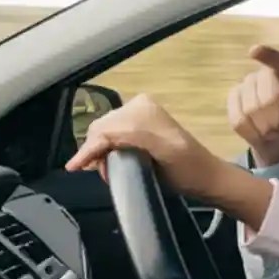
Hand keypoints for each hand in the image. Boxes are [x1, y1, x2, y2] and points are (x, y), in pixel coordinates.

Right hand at [66, 94, 227, 202]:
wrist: (205, 174)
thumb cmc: (186, 174)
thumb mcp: (156, 163)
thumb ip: (128, 149)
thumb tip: (101, 144)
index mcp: (145, 114)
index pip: (105, 130)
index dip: (87, 150)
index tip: (73, 168)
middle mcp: (140, 105)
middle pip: (101, 127)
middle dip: (93, 150)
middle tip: (95, 173)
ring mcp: (141, 108)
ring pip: (104, 128)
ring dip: (99, 148)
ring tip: (104, 168)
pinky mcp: (142, 115)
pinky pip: (114, 127)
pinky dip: (106, 142)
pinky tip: (106, 157)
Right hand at [227, 45, 278, 166]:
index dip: (268, 57)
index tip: (254, 51)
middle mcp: (266, 74)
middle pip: (266, 100)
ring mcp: (246, 85)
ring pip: (251, 112)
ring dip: (267, 130)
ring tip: (275, 131)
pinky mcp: (233, 100)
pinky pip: (239, 120)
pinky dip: (252, 133)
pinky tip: (259, 132)